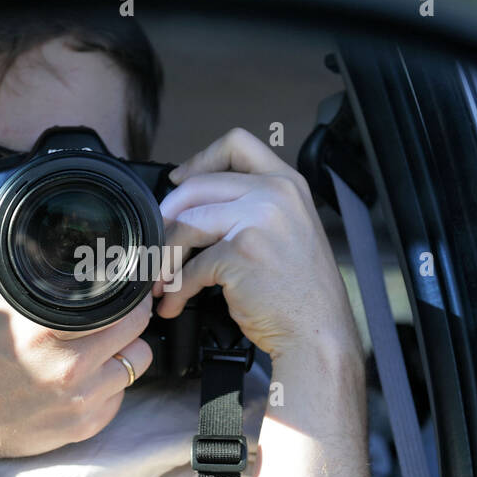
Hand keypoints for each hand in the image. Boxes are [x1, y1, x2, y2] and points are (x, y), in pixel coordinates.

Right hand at [0, 239, 153, 461]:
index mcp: (44, 331)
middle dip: (131, 314)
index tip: (127, 282)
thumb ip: (4, 253)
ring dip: (126, 349)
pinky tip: (89, 373)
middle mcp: (66, 368)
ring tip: (104, 341)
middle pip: (136, 329)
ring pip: (137, 362)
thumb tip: (18, 216)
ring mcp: (78, 402)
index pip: (120, 302)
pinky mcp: (83, 427)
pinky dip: (112, 383)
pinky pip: (121, 395)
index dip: (129, 288)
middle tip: (119, 308)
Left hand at [154, 128, 355, 362]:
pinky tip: (174, 302)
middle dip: (167, 215)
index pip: (236, 144)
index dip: (199, 159)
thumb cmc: (303, 292)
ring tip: (159, 278)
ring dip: (164, 256)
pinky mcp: (241, 253)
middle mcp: (274, 194)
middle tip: (156, 239)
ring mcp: (258, 221)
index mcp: (287, 183)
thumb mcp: (290, 229)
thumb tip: (198, 204)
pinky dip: (176, 289)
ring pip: (186, 224)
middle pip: (198, 186)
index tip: (180, 180)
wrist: (320, 332)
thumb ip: (255, 206)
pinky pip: (192, 267)